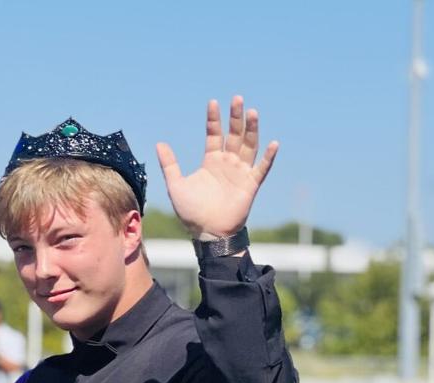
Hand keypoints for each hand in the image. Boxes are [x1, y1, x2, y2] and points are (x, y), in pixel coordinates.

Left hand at [155, 96, 277, 239]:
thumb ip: (170, 164)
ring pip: (249, 146)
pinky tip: (273, 143)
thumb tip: (160, 143)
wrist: (206, 232)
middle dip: (235, 117)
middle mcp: (228, 163)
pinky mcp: (250, 185)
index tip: (213, 103)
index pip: (214, 134)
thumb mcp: (176, 185)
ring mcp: (240, 172)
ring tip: (252, 112)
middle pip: (234, 135)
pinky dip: (268, 157)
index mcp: (211, 161)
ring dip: (252, 129)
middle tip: (237, 99)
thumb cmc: (191, 212)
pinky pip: (262, 168)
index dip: (214, 119)